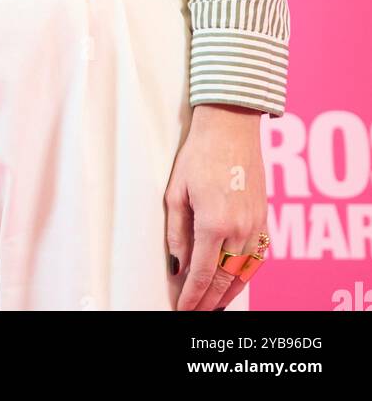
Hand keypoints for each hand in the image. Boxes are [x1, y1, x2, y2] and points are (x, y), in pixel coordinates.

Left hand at [165, 103, 267, 310]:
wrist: (231, 127)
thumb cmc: (199, 155)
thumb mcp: (176, 192)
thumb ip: (177, 233)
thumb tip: (177, 266)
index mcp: (214, 224)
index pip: (202, 274)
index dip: (192, 297)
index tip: (182, 309)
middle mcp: (239, 229)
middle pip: (225, 280)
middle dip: (209, 302)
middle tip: (196, 314)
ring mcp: (255, 225)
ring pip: (244, 274)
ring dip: (229, 294)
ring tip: (215, 307)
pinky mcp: (264, 218)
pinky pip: (257, 257)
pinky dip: (246, 275)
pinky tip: (236, 281)